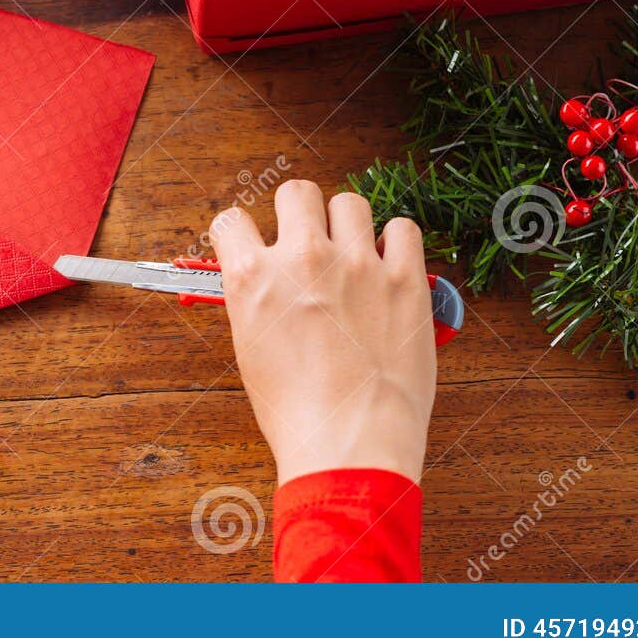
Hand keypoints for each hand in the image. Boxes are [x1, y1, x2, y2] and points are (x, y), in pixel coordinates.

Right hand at [210, 180, 434, 485]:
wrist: (350, 444)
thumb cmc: (298, 412)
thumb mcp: (251, 350)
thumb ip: (256, 300)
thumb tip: (265, 279)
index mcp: (254, 278)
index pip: (233, 220)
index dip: (243, 232)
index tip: (255, 241)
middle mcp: (303, 259)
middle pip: (297, 193)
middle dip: (300, 213)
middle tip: (309, 241)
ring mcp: (357, 264)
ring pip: (350, 203)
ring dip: (348, 225)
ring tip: (353, 255)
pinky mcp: (405, 278)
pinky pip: (403, 228)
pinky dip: (396, 241)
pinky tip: (389, 264)